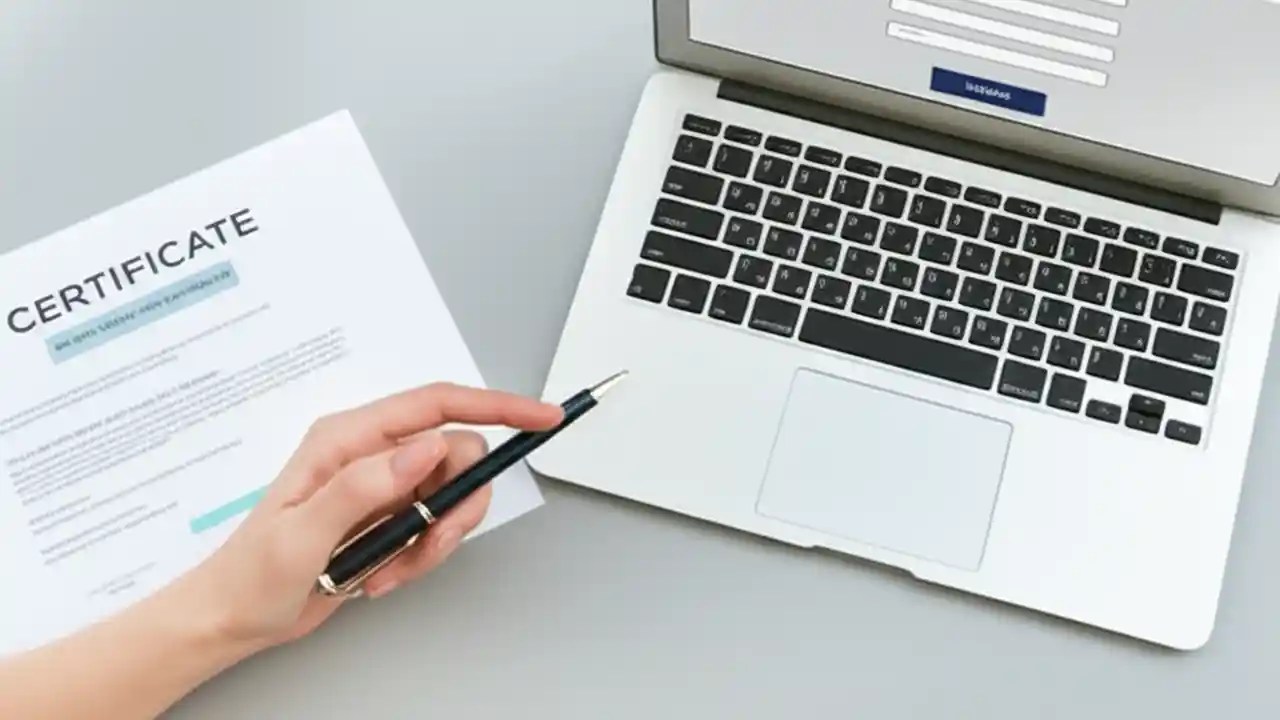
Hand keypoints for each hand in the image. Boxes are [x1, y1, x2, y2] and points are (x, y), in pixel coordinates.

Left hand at [173, 383, 562, 650]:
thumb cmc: (253, 573)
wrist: (237, 615)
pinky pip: (438, 525)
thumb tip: (422, 450)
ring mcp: (384, 483)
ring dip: (437, 538)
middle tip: (428, 543)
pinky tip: (383, 573)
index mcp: (348, 438)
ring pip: (454, 493)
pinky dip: (423, 556)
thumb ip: (363, 486)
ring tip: (393, 566)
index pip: (438, 405)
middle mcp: (371, 452)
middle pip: (457, 454)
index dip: (497, 406)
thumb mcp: (302, 534)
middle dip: (456, 505)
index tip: (540, 416)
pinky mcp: (391, 514)